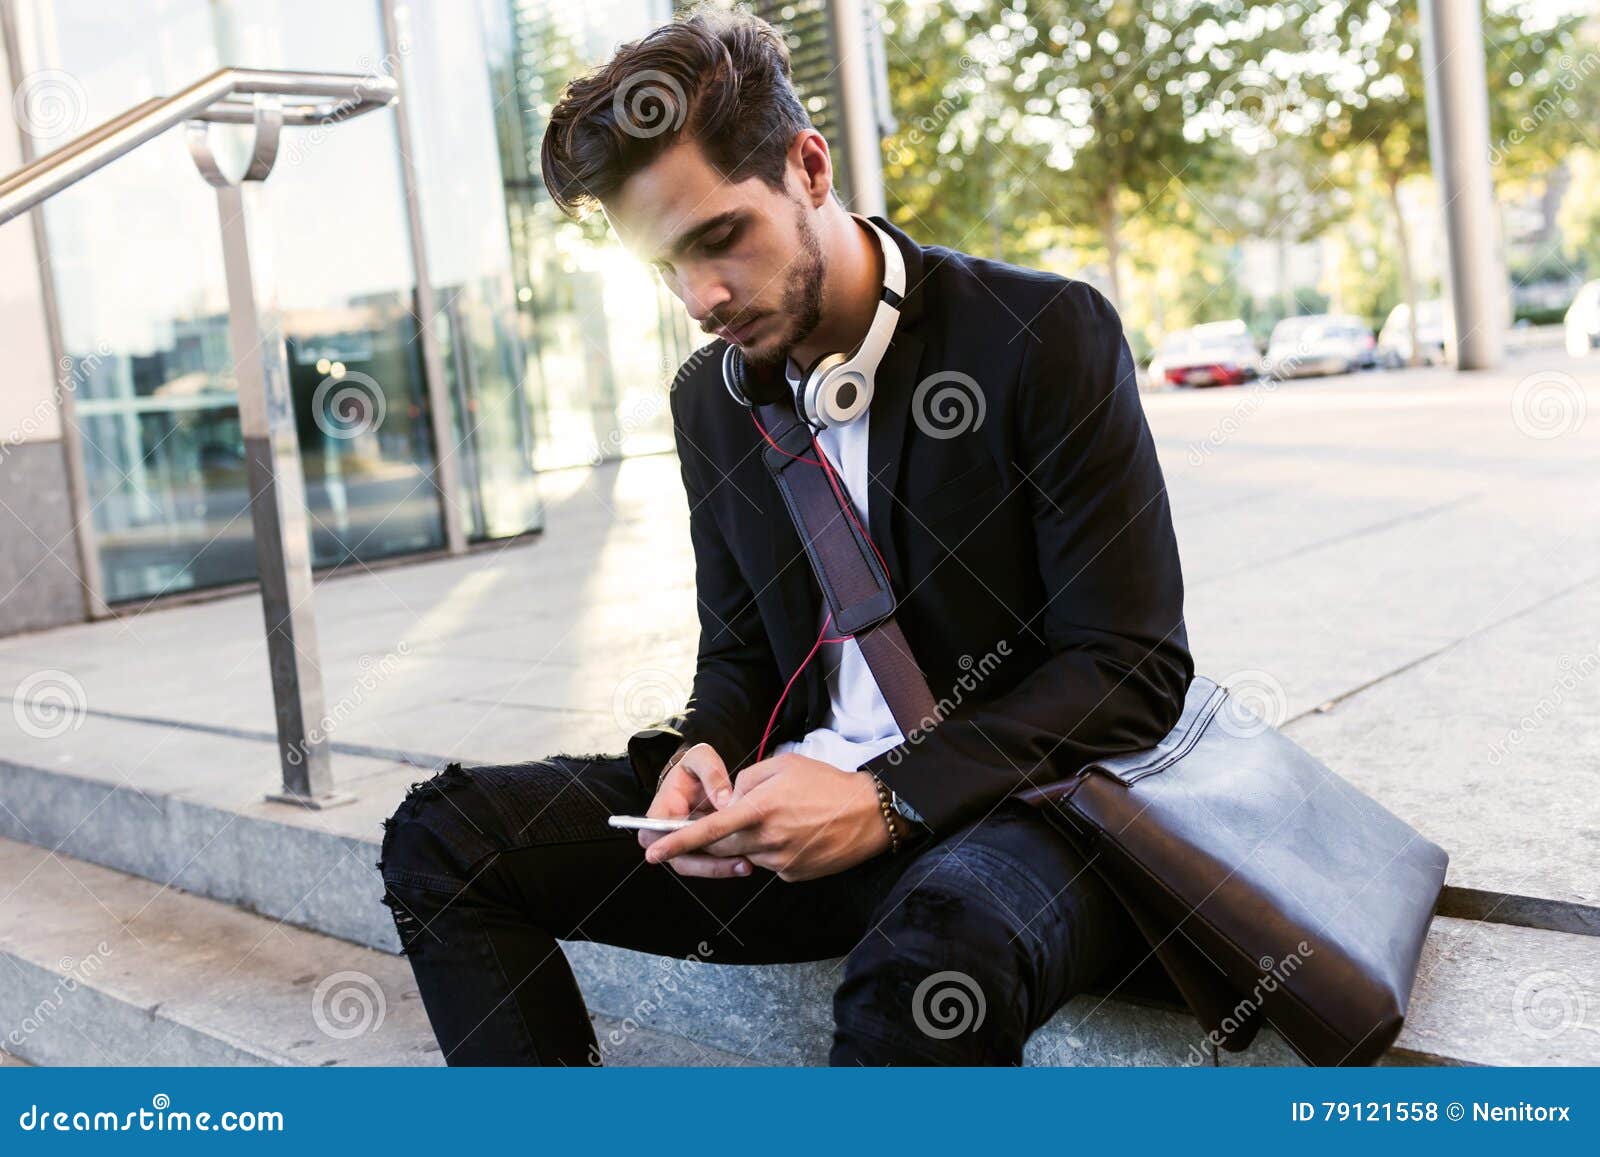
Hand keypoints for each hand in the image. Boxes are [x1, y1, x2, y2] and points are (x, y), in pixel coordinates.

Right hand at [638, 742, 751, 878]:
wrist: (703, 774)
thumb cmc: (696, 765)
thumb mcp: (701, 757)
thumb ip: (711, 773)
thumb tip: (723, 801)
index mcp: (662, 808)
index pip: (655, 834)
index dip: (672, 846)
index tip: (697, 848)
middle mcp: (669, 832)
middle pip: (680, 859)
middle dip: (708, 866)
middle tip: (739, 863)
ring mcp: (685, 843)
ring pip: (698, 865)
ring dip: (721, 868)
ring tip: (748, 865)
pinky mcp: (702, 847)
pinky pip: (712, 862)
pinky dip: (728, 863)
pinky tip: (750, 860)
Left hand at [643, 753, 889, 882]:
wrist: (871, 813)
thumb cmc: (826, 783)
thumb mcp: (782, 765)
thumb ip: (746, 781)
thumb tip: (728, 801)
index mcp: (760, 809)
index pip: (709, 830)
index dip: (677, 842)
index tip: (652, 853)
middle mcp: (767, 839)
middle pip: (721, 848)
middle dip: (712, 840)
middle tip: (724, 822)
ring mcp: (781, 861)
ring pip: (746, 855)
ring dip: (748, 840)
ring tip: (781, 818)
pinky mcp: (794, 874)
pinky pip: (768, 864)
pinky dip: (771, 850)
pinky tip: (795, 833)